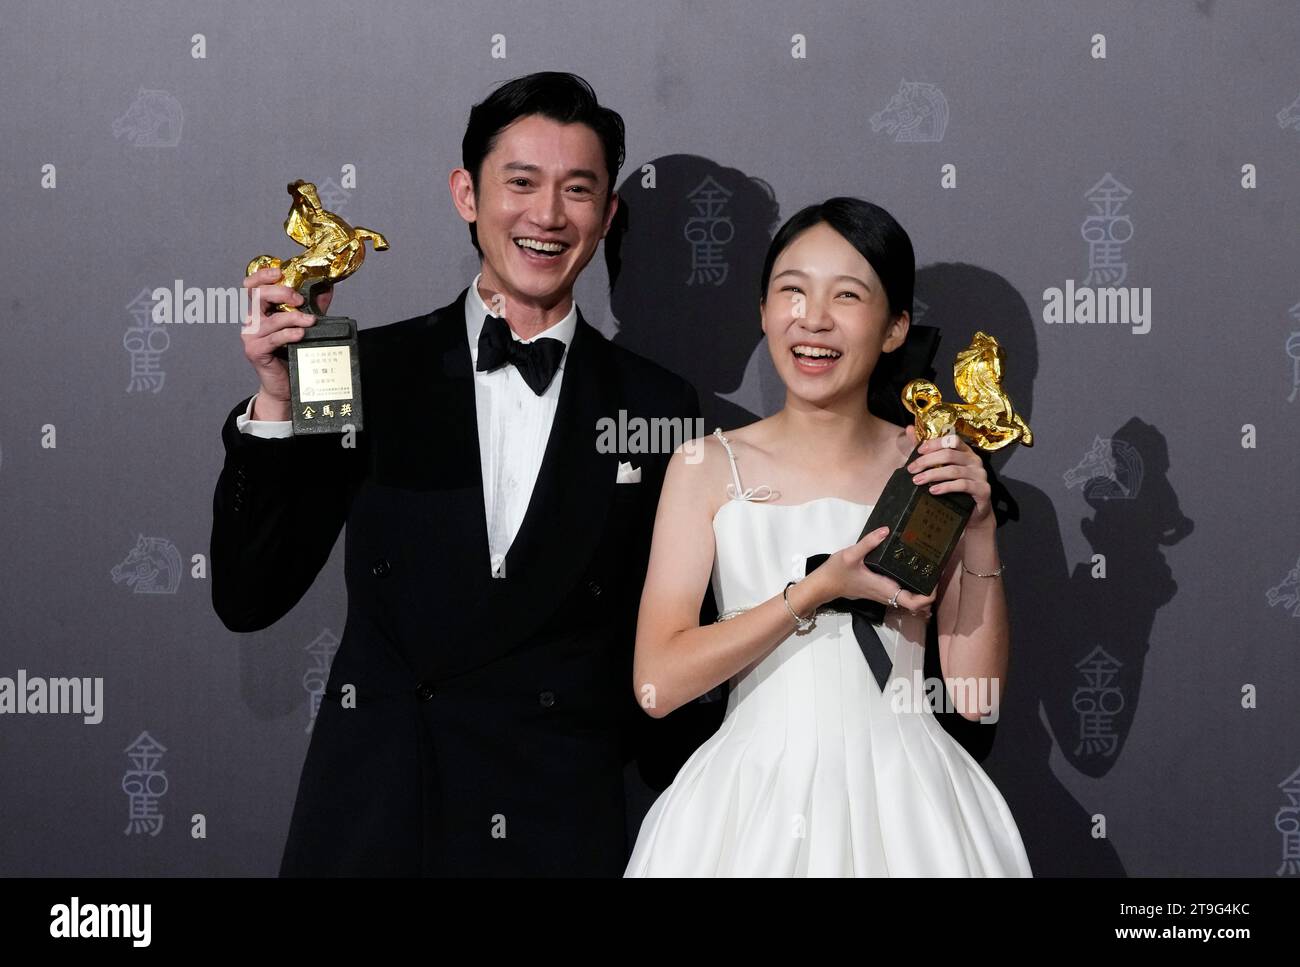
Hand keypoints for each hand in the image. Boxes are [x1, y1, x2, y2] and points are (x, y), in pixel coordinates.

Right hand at [239, 268, 333, 418]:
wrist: (284, 384)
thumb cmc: (292, 353)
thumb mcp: (304, 324)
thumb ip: (312, 305)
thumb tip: (327, 286)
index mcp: (260, 310)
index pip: (253, 286)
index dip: (262, 275)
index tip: (279, 272)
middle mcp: (252, 320)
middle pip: (258, 296)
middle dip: (281, 292)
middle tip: (300, 300)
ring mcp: (251, 336)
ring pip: (271, 319)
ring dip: (293, 317)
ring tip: (311, 321)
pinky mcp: (255, 351)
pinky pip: (273, 338)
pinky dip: (289, 334)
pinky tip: (301, 334)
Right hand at [805, 525, 936, 618]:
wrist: (823, 585)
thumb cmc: (836, 572)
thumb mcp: (850, 555)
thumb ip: (869, 543)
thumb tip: (886, 530)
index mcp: (883, 588)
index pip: (912, 602)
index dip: (927, 597)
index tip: (935, 583)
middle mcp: (886, 594)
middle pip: (915, 602)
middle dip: (929, 592)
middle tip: (936, 573)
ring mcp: (883, 594)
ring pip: (908, 599)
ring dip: (921, 590)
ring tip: (929, 571)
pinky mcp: (879, 590)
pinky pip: (900, 593)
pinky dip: (911, 587)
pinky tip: (912, 571)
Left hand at [904, 425, 993, 531]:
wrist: (974, 513)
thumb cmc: (955, 489)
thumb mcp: (941, 468)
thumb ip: (926, 450)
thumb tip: (910, 429)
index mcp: (966, 452)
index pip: (952, 440)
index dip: (935, 443)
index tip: (918, 451)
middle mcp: (975, 461)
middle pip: (949, 455)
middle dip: (927, 461)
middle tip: (912, 470)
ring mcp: (980, 475)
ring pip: (953, 470)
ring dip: (932, 475)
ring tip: (917, 481)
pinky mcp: (982, 490)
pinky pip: (962, 485)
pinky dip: (946, 487)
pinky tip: (933, 490)